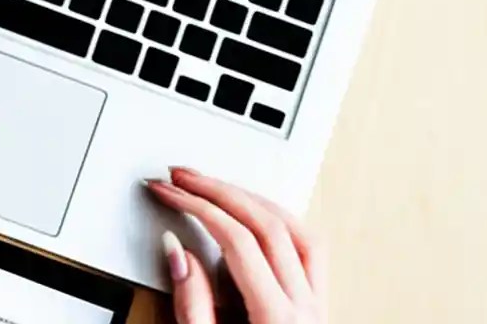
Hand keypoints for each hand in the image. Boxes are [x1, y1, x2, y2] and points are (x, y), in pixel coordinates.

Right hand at [147, 168, 326, 323]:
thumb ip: (192, 303)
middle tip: (181, 177)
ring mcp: (318, 307)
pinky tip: (256, 213)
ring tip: (216, 185)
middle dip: (218, 190)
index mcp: (276, 319)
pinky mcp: (319, 309)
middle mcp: (305, 309)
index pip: (237, 239)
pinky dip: (280, 220)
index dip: (198, 206)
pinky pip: (309, 248)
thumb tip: (179, 251)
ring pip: (295, 228)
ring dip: (252, 198)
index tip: (168, 192)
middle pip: (266, 223)